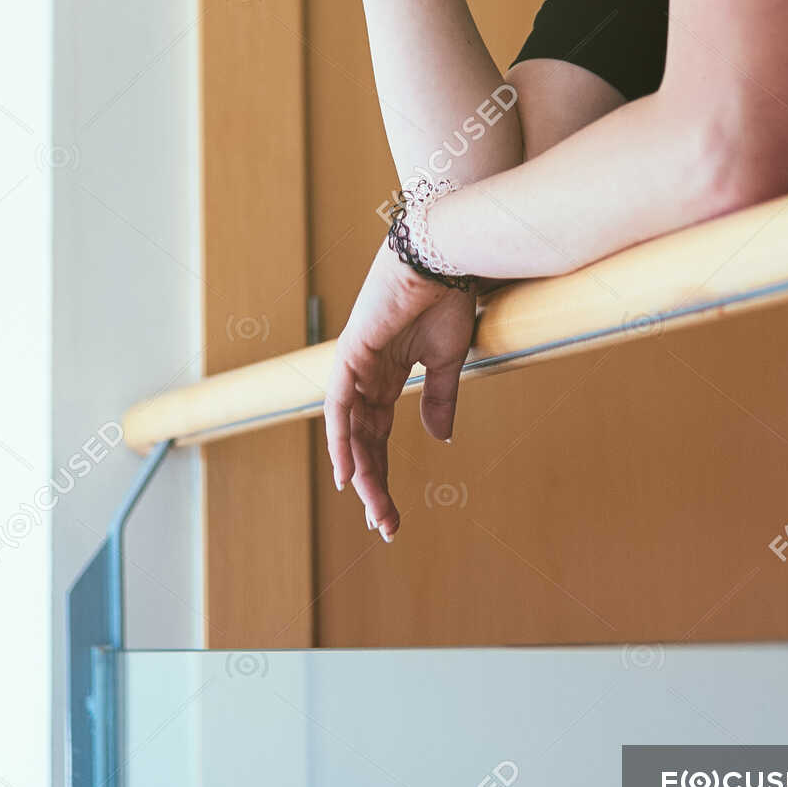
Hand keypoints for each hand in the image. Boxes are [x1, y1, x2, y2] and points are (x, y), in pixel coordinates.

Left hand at [323, 239, 477, 541]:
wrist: (441, 260)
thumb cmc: (446, 299)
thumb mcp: (447, 360)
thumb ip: (440, 399)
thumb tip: (439, 439)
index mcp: (386, 377)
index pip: (377, 437)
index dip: (383, 475)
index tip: (393, 516)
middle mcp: (364, 376)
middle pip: (361, 443)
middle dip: (373, 486)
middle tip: (385, 526)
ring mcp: (354, 366)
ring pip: (349, 433)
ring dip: (361, 473)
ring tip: (374, 510)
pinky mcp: (350, 355)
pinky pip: (339, 407)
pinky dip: (340, 441)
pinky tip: (348, 474)